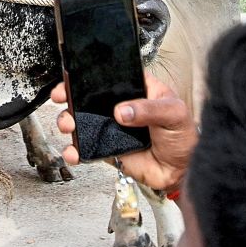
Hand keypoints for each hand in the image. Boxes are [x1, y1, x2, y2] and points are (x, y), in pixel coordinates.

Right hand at [52, 72, 195, 191]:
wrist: (182, 171)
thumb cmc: (183, 136)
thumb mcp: (173, 113)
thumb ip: (149, 109)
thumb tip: (122, 111)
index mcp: (138, 89)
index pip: (111, 76)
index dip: (91, 75)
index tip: (75, 77)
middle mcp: (121, 105)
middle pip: (89, 96)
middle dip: (70, 95)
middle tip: (62, 98)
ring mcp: (112, 127)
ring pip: (83, 120)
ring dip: (69, 121)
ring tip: (69, 125)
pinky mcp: (107, 148)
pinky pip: (86, 147)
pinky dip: (75, 150)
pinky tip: (73, 151)